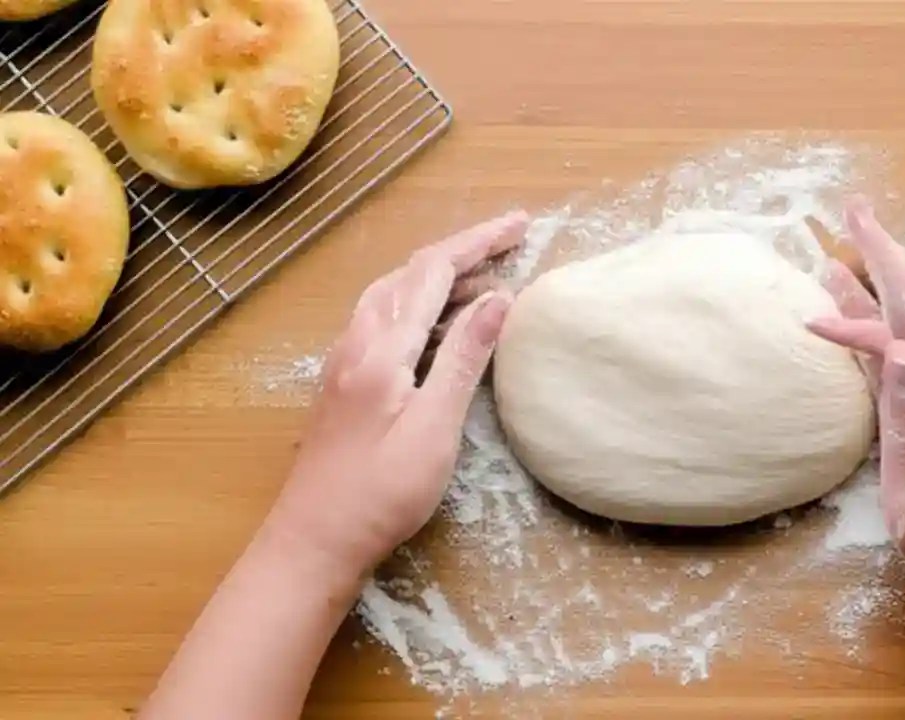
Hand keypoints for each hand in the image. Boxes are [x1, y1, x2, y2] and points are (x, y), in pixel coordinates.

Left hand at [267, 211, 528, 573]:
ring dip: (436, 277)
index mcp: (382, 348)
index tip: (521, 225)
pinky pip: (381, 319)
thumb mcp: (435, 428)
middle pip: (409, 273)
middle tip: (509, 245)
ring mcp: (343, 361)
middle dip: (460, 252)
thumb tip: (499, 298)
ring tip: (482, 282)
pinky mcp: (341, 381)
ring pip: (391, 294)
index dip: (478, 242)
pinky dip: (417, 304)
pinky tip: (436, 325)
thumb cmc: (381, 494)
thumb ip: (464, 358)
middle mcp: (356, 342)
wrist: (312, 541)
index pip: (434, 271)